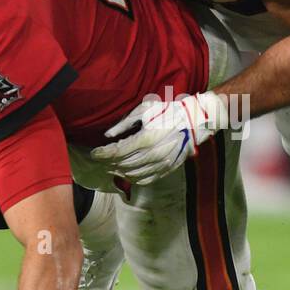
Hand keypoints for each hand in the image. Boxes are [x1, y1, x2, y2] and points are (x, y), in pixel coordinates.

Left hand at [90, 91, 227, 184]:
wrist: (195, 120)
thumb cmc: (168, 111)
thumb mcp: (144, 110)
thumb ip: (124, 123)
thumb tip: (107, 135)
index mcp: (146, 138)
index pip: (117, 151)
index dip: (102, 154)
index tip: (94, 153)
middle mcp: (153, 154)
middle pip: (122, 164)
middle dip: (108, 162)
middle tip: (101, 159)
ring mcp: (161, 164)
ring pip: (133, 174)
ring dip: (119, 171)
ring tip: (111, 167)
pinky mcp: (167, 169)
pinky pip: (147, 179)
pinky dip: (134, 179)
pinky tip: (127, 174)